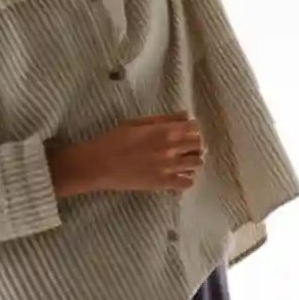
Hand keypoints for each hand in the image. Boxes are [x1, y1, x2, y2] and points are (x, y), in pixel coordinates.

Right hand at [48, 113, 203, 196]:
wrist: (100, 165)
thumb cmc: (116, 139)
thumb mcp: (138, 122)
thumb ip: (164, 119)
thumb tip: (185, 115)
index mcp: (165, 131)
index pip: (195, 128)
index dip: (192, 129)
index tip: (185, 131)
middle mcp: (172, 149)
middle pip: (199, 145)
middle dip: (194, 144)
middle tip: (184, 146)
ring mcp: (169, 168)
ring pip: (197, 163)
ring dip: (192, 160)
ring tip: (182, 160)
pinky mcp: (164, 184)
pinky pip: (188, 183)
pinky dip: (186, 178)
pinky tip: (176, 174)